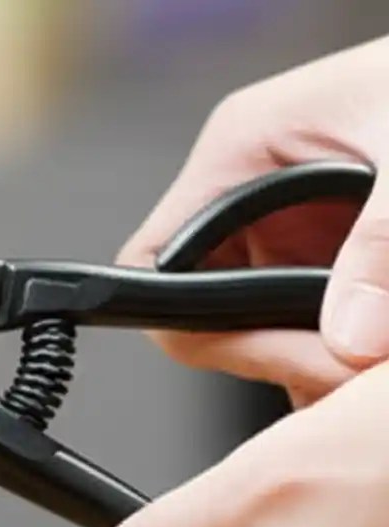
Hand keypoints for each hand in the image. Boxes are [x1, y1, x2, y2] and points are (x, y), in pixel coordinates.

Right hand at [117, 36, 388, 405]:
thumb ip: (381, 247)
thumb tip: (350, 339)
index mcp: (241, 148)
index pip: (160, 261)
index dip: (198, 321)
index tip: (277, 354)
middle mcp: (256, 191)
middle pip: (214, 304)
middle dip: (278, 350)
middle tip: (350, 377)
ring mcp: (295, 222)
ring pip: (271, 320)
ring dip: (319, 355)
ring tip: (374, 376)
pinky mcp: (342, 248)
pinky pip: (324, 316)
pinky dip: (350, 347)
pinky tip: (380, 364)